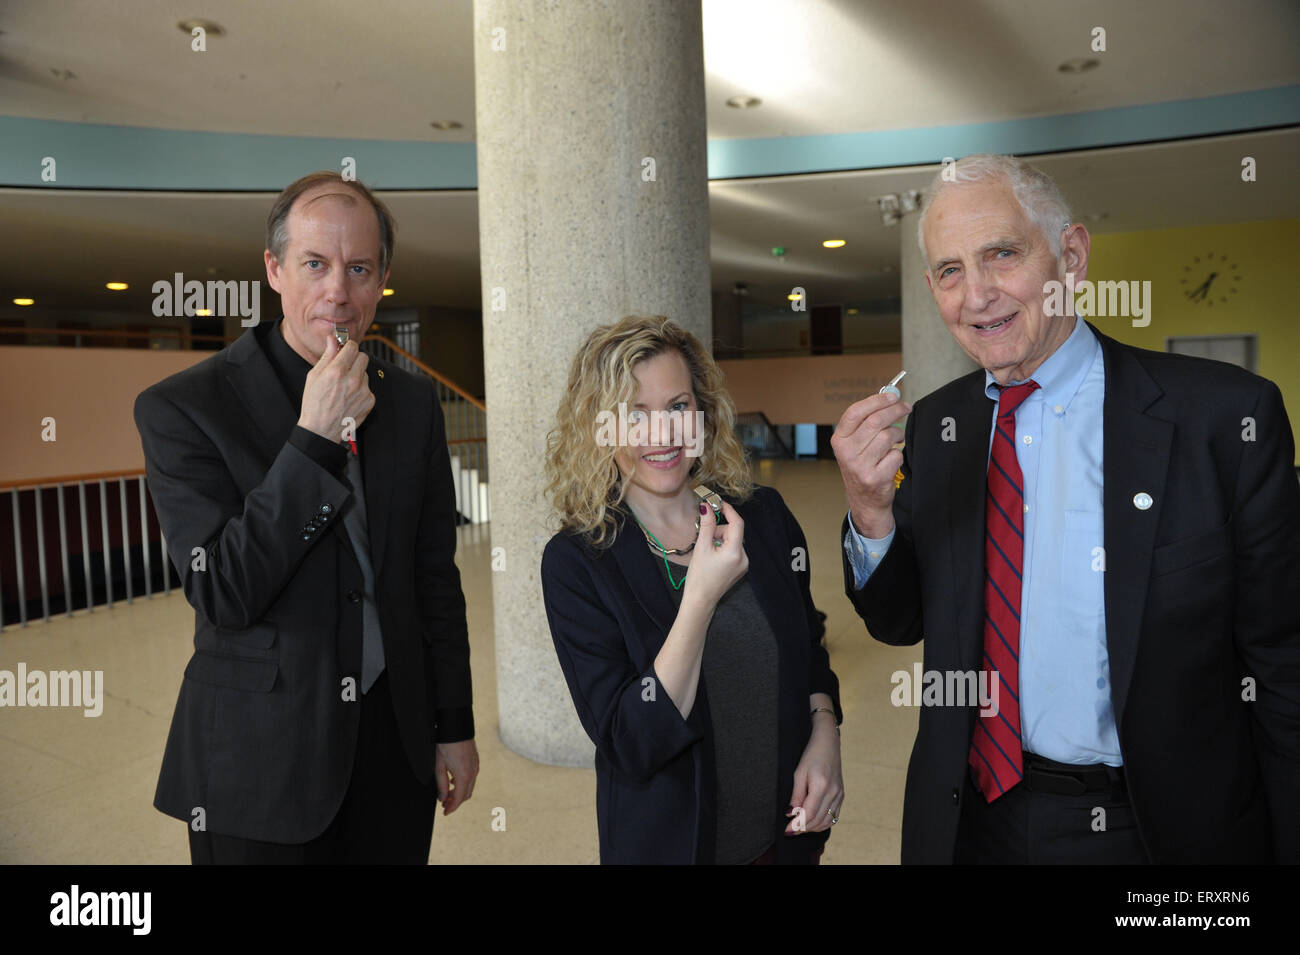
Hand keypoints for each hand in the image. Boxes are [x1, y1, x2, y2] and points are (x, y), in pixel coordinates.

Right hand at [297, 335, 375, 442]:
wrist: (321, 430)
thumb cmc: (314, 404)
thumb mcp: (314, 376)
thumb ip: (327, 356)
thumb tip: (332, 339)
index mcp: (336, 372)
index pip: (352, 347)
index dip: (347, 346)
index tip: (345, 349)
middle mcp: (353, 380)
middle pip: (363, 357)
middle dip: (354, 359)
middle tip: (344, 367)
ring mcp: (363, 391)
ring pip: (365, 373)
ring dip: (357, 375)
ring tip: (343, 387)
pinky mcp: (370, 401)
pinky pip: (368, 387)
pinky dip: (361, 389)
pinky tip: (349, 397)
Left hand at [433, 738, 478, 814]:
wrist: (455, 726)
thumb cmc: (445, 745)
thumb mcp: (439, 766)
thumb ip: (441, 784)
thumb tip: (443, 799)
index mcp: (464, 775)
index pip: (460, 798)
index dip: (452, 807)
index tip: (445, 813)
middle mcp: (473, 772)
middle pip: (466, 794)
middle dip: (456, 801)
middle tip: (444, 804)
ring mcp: (476, 766)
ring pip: (469, 786)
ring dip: (459, 792)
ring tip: (447, 793)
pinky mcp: (475, 760)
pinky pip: (471, 777)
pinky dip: (463, 783)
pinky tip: (453, 781)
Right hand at [681, 500, 747, 608]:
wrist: (700, 600)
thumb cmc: (699, 577)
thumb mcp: (701, 548)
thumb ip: (706, 525)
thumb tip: (707, 507)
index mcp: (735, 552)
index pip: (737, 523)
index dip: (728, 510)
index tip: (717, 503)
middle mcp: (744, 558)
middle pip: (733, 532)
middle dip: (718, 530)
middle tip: (704, 537)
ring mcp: (743, 564)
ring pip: (732, 541)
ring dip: (719, 539)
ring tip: (706, 550)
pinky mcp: (740, 568)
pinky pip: (733, 550)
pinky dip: (723, 547)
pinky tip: (712, 556)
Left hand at [785, 717, 842, 833]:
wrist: (828, 744)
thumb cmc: (812, 756)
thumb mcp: (799, 773)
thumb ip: (796, 795)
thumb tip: (791, 813)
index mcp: (821, 786)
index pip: (809, 813)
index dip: (797, 824)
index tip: (787, 830)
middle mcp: (833, 792)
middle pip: (818, 820)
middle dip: (803, 828)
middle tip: (790, 831)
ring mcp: (839, 795)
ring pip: (827, 821)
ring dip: (812, 828)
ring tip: (799, 827)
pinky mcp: (841, 796)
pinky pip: (834, 816)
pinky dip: (822, 823)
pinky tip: (812, 823)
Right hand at [831, 390, 911, 538]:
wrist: (864, 501)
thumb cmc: (862, 466)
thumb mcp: (855, 445)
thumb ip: (866, 422)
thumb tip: (889, 397)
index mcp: (839, 440)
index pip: (855, 412)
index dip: (876, 401)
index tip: (892, 396)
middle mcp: (846, 452)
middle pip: (875, 421)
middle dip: (895, 411)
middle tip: (906, 408)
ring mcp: (860, 466)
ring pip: (887, 437)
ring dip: (898, 434)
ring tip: (897, 438)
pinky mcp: (875, 478)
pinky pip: (896, 455)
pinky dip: (898, 454)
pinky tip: (892, 459)